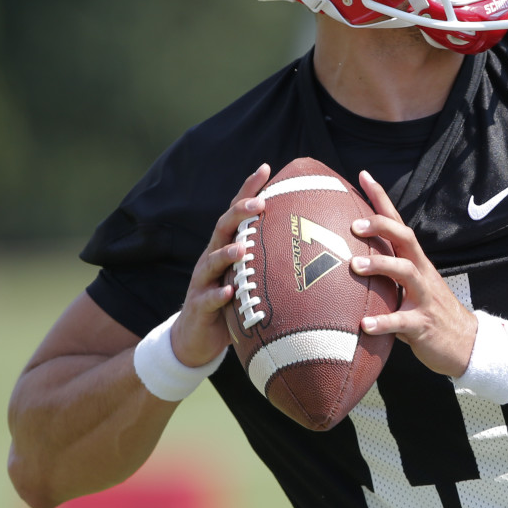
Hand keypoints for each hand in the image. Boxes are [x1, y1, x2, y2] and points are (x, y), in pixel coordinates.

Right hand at [171, 164, 271, 366]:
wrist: (196, 339)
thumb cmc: (231, 302)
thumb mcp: (250, 276)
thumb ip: (269, 257)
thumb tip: (311, 241)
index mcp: (228, 246)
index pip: (237, 212)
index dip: (249, 189)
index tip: (266, 168)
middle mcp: (213, 257)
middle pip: (223, 228)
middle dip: (239, 213)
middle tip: (258, 203)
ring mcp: (203, 281)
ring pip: (212, 261)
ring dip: (227, 253)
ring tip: (242, 248)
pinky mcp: (199, 307)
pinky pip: (208, 299)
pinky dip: (218, 295)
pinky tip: (229, 292)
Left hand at [350, 170, 477, 377]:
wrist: (466, 343)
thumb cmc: (429, 312)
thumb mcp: (409, 288)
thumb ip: (386, 275)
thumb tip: (348, 260)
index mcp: (416, 262)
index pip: (397, 224)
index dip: (381, 199)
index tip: (363, 175)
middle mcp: (421, 273)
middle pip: (405, 239)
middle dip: (381, 227)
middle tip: (354, 225)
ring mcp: (424, 297)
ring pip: (406, 273)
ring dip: (380, 266)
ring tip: (355, 267)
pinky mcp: (423, 325)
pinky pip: (402, 322)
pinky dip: (383, 323)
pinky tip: (364, 326)